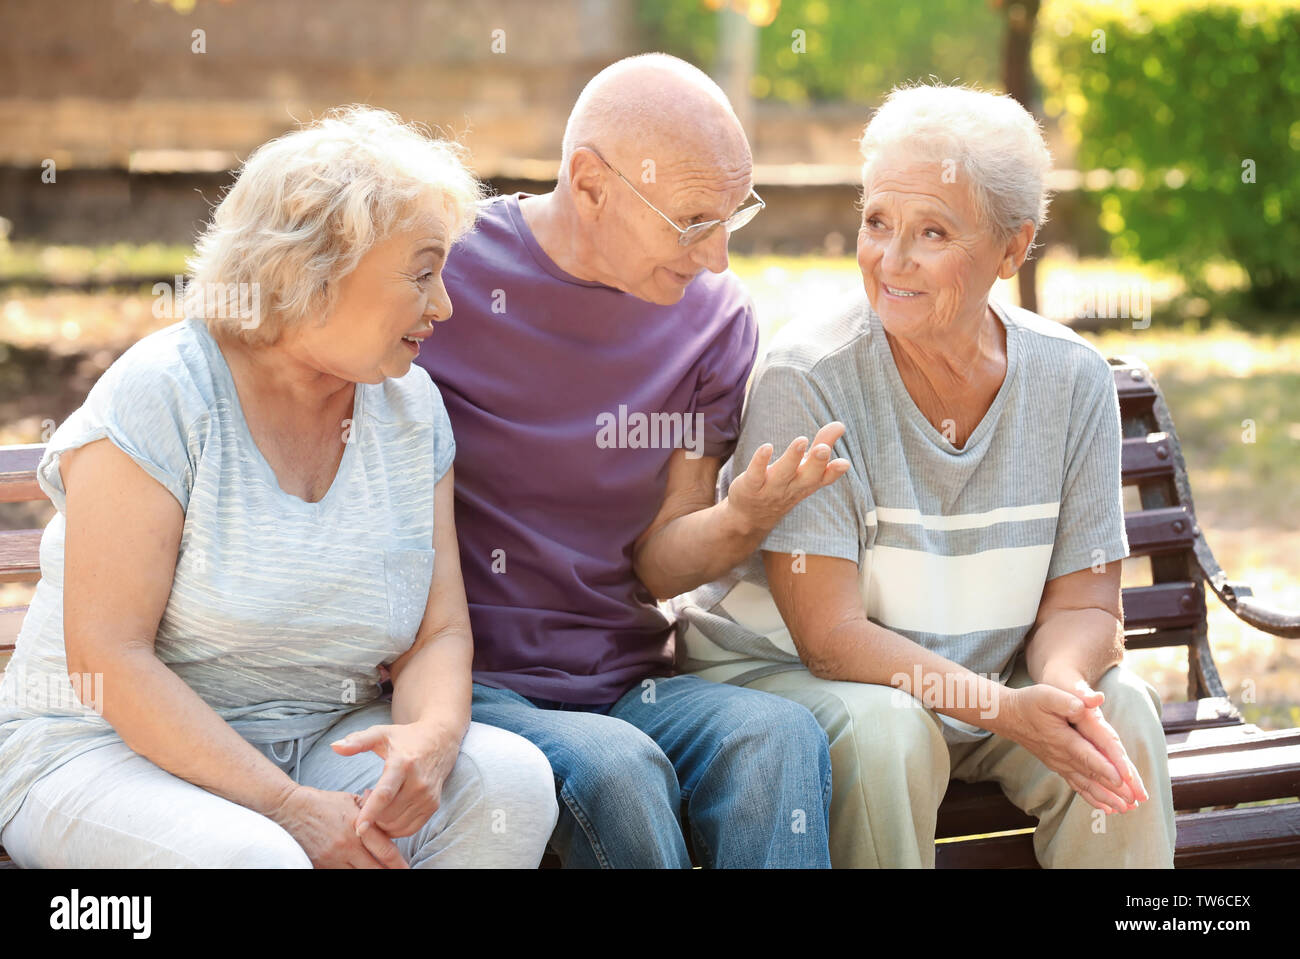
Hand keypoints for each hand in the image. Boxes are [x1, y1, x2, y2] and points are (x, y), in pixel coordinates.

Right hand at [269, 784, 408, 868]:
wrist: (291, 808)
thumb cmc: (323, 803)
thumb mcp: (351, 801)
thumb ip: (370, 811)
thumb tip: (388, 817)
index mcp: (359, 828)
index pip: (385, 851)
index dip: (398, 864)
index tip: (407, 869)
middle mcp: (347, 846)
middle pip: (374, 869)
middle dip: (388, 873)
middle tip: (399, 874)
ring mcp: (332, 858)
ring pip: (356, 875)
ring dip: (370, 873)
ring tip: (380, 872)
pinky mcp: (319, 864)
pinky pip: (339, 874)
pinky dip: (350, 873)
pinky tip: (357, 869)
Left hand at [330, 721, 460, 838]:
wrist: (440, 740)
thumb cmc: (406, 738)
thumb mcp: (381, 734)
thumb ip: (357, 741)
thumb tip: (334, 747)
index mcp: (403, 764)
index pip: (385, 794)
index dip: (370, 813)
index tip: (358, 829)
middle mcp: (418, 782)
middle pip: (388, 814)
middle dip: (371, 816)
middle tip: (364, 799)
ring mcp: (428, 796)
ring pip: (397, 825)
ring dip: (381, 823)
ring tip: (377, 804)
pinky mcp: (433, 805)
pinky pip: (409, 829)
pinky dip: (394, 828)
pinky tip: (389, 812)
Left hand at [726, 421, 850, 534]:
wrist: (751, 517)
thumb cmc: (785, 486)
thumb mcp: (805, 468)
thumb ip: (823, 444)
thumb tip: (840, 425)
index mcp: (808, 482)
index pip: (825, 478)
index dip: (835, 472)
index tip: (844, 463)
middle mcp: (792, 486)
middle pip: (808, 477)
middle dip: (817, 463)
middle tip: (823, 449)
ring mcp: (771, 487)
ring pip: (783, 473)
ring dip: (792, 458)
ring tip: (801, 441)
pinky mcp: (751, 485)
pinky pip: (755, 474)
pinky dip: (760, 461)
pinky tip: (767, 447)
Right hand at [1000, 684, 1139, 814]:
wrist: (1009, 716)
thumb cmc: (1030, 702)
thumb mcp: (1047, 694)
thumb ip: (1069, 699)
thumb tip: (1094, 700)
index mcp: (1063, 738)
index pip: (1087, 755)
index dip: (1105, 767)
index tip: (1123, 779)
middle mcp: (1062, 755)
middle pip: (1092, 774)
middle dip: (1114, 789)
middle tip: (1134, 802)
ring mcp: (1060, 763)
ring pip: (1086, 784)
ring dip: (1106, 798)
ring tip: (1125, 809)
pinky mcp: (1059, 766)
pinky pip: (1077, 785)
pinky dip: (1092, 798)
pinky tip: (1105, 808)